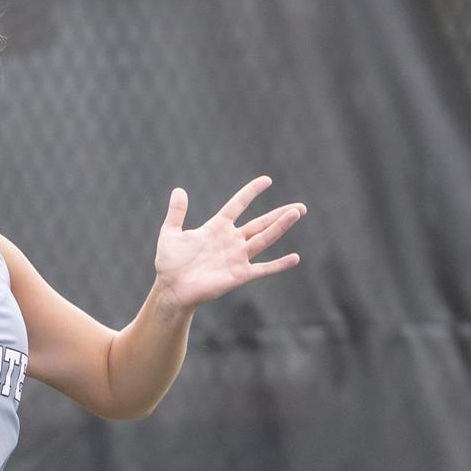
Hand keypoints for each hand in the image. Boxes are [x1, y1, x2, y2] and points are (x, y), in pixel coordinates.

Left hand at [152, 177, 304, 311]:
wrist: (171, 290)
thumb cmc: (170, 263)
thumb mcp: (170, 233)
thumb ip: (176, 212)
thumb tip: (179, 190)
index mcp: (217, 227)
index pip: (238, 204)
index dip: (251, 192)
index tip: (267, 180)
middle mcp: (231, 241)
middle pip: (260, 223)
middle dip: (280, 214)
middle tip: (300, 207)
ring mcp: (237, 257)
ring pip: (264, 239)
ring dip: (280, 227)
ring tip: (296, 214)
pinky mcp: (239, 275)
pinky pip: (263, 269)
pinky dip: (278, 264)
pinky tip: (295, 258)